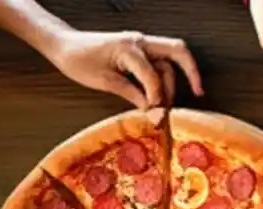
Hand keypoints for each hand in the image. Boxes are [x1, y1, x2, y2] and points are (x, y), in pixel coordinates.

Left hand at [45, 29, 203, 108]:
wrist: (63, 46)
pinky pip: (160, 62)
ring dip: (173, 81)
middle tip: (199, 93)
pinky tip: (163, 94)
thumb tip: (151, 110)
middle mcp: (140, 42)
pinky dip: (165, 78)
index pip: (154, 74)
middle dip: (191, 72)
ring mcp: (141, 44)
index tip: (155, 113)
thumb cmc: (79, 61)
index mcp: (129, 48)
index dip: (157, 96)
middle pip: (177, 51)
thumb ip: (131, 94)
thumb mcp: (104, 81)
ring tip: (168, 104)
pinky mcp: (138, 50)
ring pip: (170, 60)